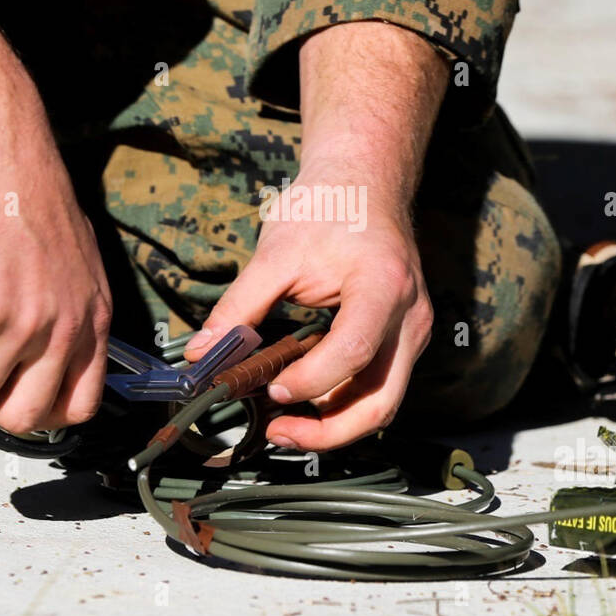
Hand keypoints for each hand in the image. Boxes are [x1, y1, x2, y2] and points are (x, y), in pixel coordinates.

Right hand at [0, 151, 111, 433]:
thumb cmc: (24, 197)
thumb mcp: (74, 267)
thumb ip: (64, 316)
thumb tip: (37, 360)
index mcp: (92, 319)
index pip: (79, 405)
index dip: (37, 409)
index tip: (12, 392)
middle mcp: (65, 328)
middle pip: (21, 417)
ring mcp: (24, 324)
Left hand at [184, 160, 432, 450]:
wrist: (366, 181)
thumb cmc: (327, 207)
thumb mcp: (275, 252)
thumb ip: (239, 307)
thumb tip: (201, 353)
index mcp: (383, 286)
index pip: (353, 352)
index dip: (311, 380)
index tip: (271, 389)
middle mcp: (410, 317)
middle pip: (382, 400)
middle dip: (330, 432)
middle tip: (279, 433)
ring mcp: (413, 331)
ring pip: (384, 402)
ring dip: (336, 425)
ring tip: (284, 426)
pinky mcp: (404, 338)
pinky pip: (380, 386)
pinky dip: (344, 403)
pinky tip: (304, 400)